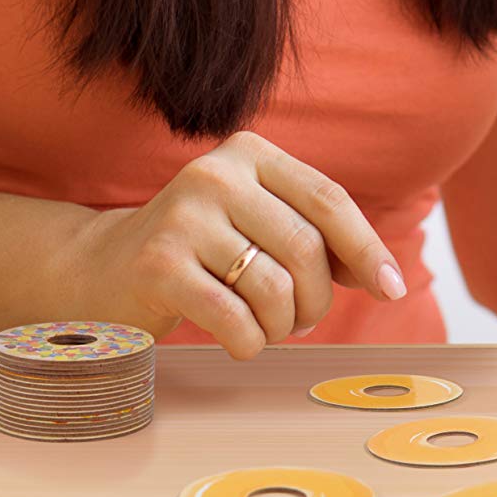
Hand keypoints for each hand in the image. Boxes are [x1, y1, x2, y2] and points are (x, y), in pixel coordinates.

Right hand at [63, 130, 404, 358]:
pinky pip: (234, 318)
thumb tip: (383, 276)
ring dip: (282, 326)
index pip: (328, 200)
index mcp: (249, 153)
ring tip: (266, 329)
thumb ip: (317, 239)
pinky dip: (248, 342)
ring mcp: (182, 216)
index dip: (367, 249)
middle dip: (316, 300)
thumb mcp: (259, 226)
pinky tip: (239, 341)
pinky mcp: (158, 264)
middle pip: (305, 248)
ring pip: (274, 288)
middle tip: (302, 321)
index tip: (393, 290)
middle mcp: (215, 173)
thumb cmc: (202, 253)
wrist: (102, 269)